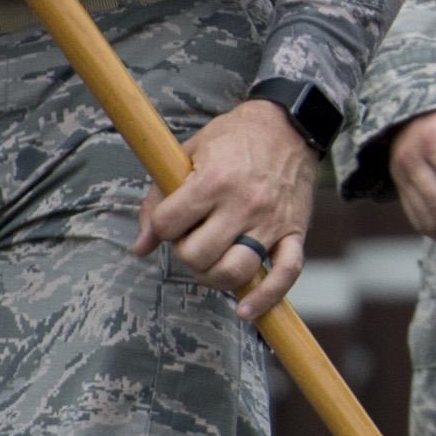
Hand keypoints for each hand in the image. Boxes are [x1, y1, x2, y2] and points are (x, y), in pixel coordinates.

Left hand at [137, 99, 313, 301]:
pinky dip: (265, 298)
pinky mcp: (295, 232)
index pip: (169, 224)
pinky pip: (286, 274)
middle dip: (186, 252)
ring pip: (236, 271)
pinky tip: (245, 310)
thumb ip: (158, 197)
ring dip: (214, 275)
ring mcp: (271, 221)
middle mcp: (244, 203)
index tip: (172, 218)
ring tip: (211, 261)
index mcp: (214, 180)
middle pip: (199, 254)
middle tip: (192, 237)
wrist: (288, 125)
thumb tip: (140, 247)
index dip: (163, 225)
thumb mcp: (188, 152)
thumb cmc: (232, 137)